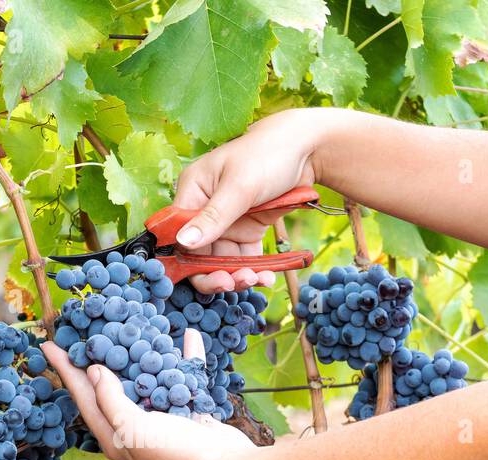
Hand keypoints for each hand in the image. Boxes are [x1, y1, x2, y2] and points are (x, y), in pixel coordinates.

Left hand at [41, 330, 262, 459]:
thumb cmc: (175, 455)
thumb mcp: (132, 429)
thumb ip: (110, 399)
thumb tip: (94, 370)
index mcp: (114, 436)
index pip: (82, 397)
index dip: (64, 370)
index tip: (46, 343)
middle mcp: (134, 428)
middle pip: (110, 386)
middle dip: (97, 357)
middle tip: (85, 329)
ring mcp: (163, 420)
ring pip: (147, 379)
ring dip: (140, 354)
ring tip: (129, 327)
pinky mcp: (190, 413)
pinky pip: (183, 379)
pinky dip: (185, 358)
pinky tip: (188, 336)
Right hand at [173, 109, 321, 293]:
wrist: (308, 147)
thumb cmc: (268, 154)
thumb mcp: (240, 186)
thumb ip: (213, 217)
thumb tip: (182, 242)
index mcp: (193, 192)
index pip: (180, 235)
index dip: (189, 261)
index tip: (210, 278)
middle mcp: (205, 209)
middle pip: (200, 253)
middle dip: (217, 272)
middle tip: (234, 284)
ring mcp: (227, 221)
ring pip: (224, 259)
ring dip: (238, 274)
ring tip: (258, 279)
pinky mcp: (248, 228)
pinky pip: (245, 256)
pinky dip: (254, 269)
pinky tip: (267, 277)